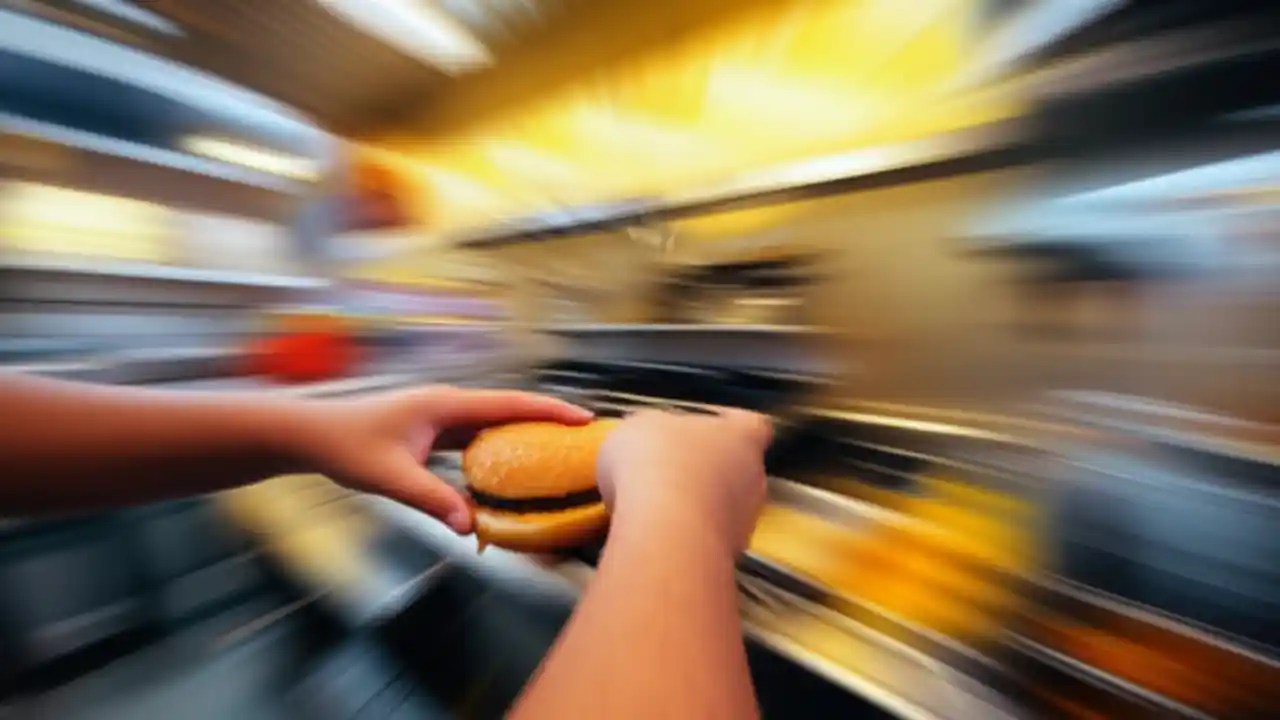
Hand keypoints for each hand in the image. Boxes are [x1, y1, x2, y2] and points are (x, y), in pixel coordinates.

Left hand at [290, 386, 591, 532]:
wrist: (312, 434)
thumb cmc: (347, 448)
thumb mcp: (391, 478)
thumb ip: (432, 500)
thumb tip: (472, 526)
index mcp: (446, 404)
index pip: (509, 404)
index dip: (548, 410)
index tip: (583, 418)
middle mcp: (449, 404)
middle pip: (510, 409)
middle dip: (548, 420)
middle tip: (584, 437)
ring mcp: (442, 415)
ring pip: (495, 422)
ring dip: (527, 432)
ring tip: (560, 450)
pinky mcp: (434, 429)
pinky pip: (478, 435)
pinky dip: (501, 446)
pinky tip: (514, 467)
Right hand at [597, 409, 771, 554]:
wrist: (664, 531)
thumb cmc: (657, 461)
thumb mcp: (640, 426)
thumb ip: (655, 431)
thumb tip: (650, 441)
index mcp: (741, 437)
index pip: (753, 425)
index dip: (731, 428)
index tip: (710, 431)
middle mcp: (753, 478)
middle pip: (739, 470)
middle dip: (708, 473)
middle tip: (671, 474)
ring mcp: (744, 522)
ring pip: (723, 510)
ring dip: (697, 511)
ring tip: (654, 512)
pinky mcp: (727, 558)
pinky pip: (705, 543)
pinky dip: (685, 541)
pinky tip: (652, 539)